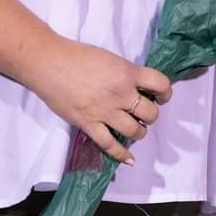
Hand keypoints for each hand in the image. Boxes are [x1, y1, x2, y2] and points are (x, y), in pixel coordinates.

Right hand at [20, 35, 171, 165]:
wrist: (49, 63)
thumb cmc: (78, 56)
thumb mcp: (111, 59)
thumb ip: (126, 74)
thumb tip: (137, 87)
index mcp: (128, 73)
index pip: (161, 84)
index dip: (166, 92)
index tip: (162, 96)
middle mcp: (121, 94)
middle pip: (150, 112)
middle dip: (151, 115)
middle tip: (144, 112)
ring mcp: (105, 111)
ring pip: (135, 131)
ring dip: (139, 132)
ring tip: (135, 129)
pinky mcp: (88, 124)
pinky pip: (110, 145)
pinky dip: (122, 154)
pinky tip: (130, 159)